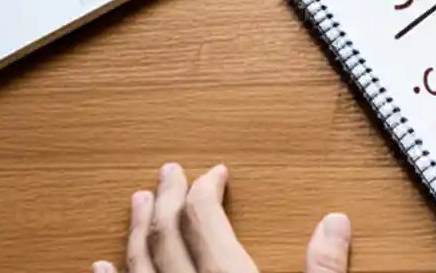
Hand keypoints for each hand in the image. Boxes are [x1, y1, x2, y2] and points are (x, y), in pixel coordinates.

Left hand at [91, 163, 351, 272]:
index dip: (206, 189)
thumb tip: (333, 221)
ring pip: (136, 267)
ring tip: (138, 203)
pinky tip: (101, 268)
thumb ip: (322, 271)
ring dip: (135, 231)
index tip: (216, 173)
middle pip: (165, 235)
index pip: (204, 219)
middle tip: (168, 171)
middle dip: (167, 198)